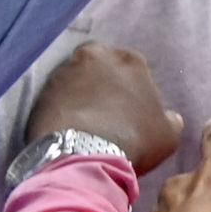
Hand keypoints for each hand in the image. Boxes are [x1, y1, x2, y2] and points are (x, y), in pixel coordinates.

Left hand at [29, 42, 181, 173]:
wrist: (83, 156)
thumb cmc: (132, 139)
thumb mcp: (167, 134)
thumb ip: (170, 118)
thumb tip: (169, 116)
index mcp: (130, 59)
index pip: (130, 67)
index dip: (128, 88)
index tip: (126, 107)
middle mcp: (96, 55)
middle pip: (97, 65)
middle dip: (98, 80)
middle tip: (100, 107)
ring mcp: (64, 71)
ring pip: (73, 78)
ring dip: (76, 92)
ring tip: (79, 119)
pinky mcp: (40, 91)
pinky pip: (53, 96)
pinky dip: (58, 106)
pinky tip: (63, 125)